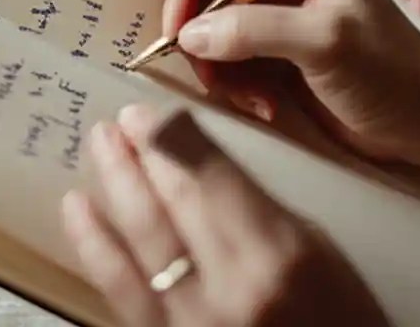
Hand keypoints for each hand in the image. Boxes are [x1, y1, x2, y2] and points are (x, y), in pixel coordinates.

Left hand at [62, 104, 385, 326]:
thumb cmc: (341, 320)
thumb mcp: (321, 255)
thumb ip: (262, 213)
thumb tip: (204, 168)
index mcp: (279, 256)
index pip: (214, 180)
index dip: (174, 140)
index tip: (151, 113)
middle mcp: (231, 289)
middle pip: (173, 205)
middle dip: (140, 155)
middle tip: (119, 120)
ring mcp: (193, 323)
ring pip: (140, 241)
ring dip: (114, 185)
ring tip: (99, 147)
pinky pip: (119, 291)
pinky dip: (94, 245)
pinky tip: (79, 210)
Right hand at [162, 0, 419, 159]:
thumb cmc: (391, 72)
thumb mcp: (324, 42)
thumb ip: (255, 30)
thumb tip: (189, 34)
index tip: (181, 31)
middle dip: (201, 34)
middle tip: (212, 75)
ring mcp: (278, 16)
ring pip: (212, 30)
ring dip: (219, 69)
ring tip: (250, 99)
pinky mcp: (277, 54)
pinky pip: (230, 62)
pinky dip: (236, 87)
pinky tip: (268, 107)